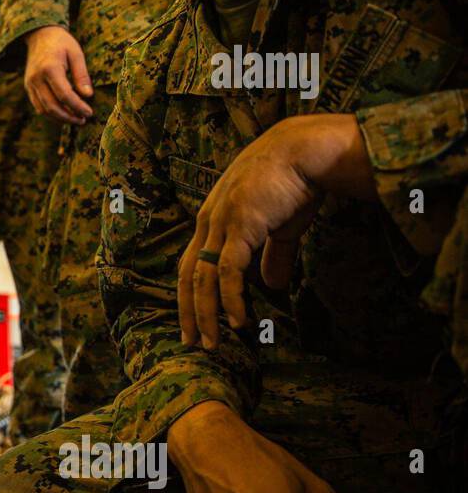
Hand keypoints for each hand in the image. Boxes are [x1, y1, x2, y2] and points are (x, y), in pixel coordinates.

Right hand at [23, 25, 92, 122]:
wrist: (40, 35)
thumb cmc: (62, 43)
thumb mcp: (76, 54)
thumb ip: (81, 75)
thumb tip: (88, 96)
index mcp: (50, 68)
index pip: (64, 95)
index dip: (78, 107)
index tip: (89, 113)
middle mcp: (36, 78)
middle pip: (52, 106)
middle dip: (68, 117)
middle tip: (83, 120)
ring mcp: (30, 84)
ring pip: (44, 109)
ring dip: (60, 118)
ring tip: (75, 119)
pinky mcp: (28, 87)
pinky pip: (38, 106)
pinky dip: (51, 113)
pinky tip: (64, 113)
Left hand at [179, 114, 373, 348]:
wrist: (304, 151)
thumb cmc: (293, 183)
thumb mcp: (279, 226)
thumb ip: (272, 256)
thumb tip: (273, 286)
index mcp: (212, 220)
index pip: (191, 264)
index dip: (190, 295)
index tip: (193, 323)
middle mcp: (209, 222)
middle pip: (188, 275)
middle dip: (189, 311)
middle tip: (193, 342)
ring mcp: (222, 223)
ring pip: (204, 278)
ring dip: (206, 314)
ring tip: (213, 342)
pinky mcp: (241, 225)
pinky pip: (229, 271)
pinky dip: (230, 298)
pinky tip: (237, 321)